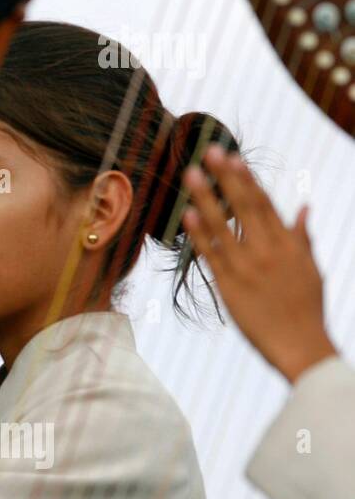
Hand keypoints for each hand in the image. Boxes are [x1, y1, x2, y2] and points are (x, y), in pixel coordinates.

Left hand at [181, 145, 336, 383]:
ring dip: (205, 197)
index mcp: (288, 244)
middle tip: (209, 151)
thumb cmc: (306, 308)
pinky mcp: (229, 285)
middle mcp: (267, 250)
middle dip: (226, 177)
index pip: (265, 204)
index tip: (233, 157)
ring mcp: (247, 267)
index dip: (248, 179)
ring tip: (191, 173)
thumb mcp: (311, 268)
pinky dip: (198, 233)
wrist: (301, 347)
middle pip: (243, 207)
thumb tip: (303, 207)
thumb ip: (302, 236)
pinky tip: (186, 214)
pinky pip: (211, 254)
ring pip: (222, 225)